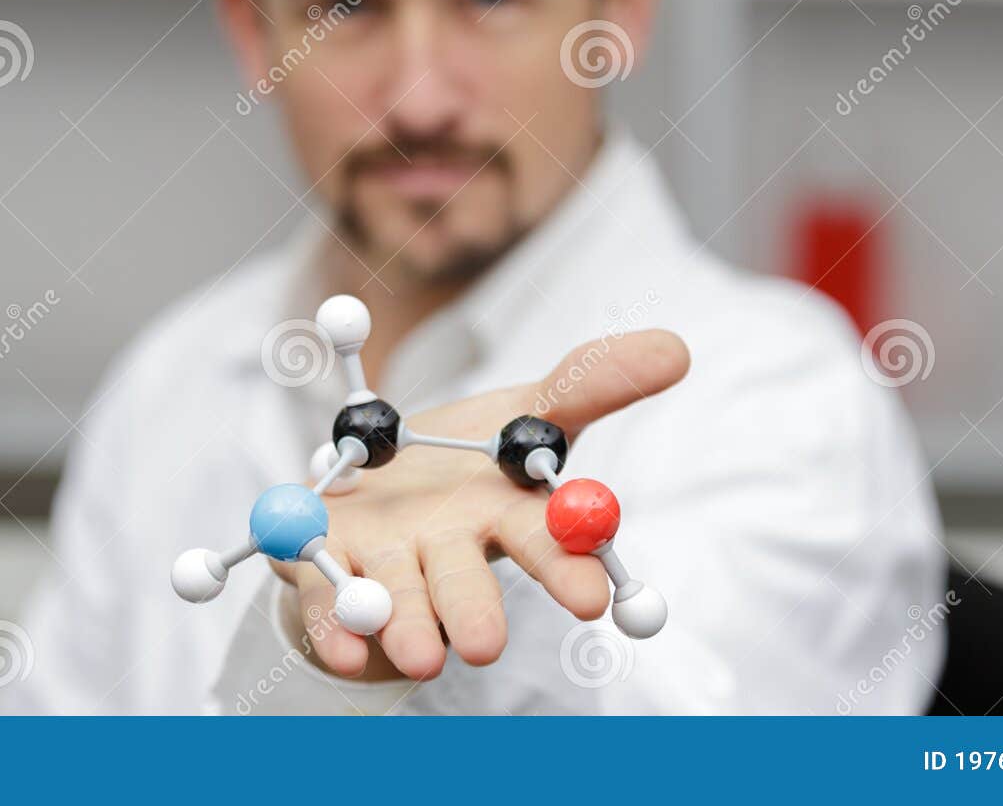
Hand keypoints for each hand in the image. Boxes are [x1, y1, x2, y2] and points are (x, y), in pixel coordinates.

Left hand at [271, 328, 688, 680]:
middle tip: (484, 643)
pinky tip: (345, 649)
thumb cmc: (464, 453)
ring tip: (419, 654)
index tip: (590, 598)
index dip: (564, 566)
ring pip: (398, 597)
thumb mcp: (524, 406)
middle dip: (475, 609)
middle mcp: (446, 548)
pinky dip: (334, 624)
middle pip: (463, 580)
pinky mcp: (327, 564)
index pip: (541, 539)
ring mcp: (386, 563)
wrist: (373, 472)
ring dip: (407, 624)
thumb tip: (675, 347)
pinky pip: (328, 597)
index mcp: (502, 511)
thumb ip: (588, 382)